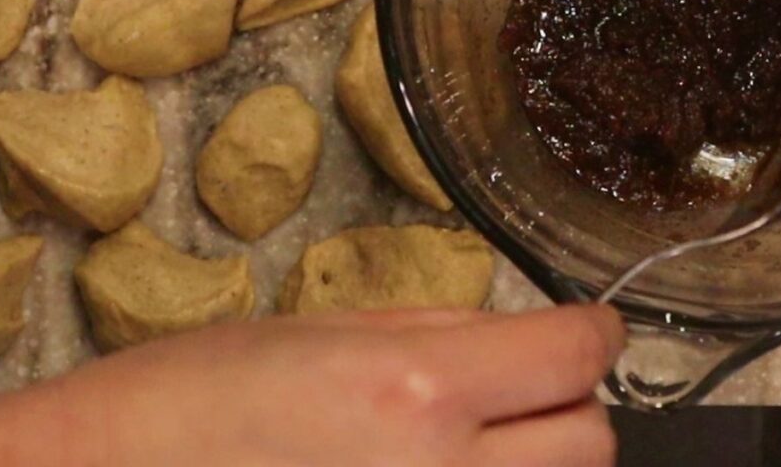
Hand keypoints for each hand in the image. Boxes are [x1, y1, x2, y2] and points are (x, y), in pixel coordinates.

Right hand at [0, 305, 623, 466]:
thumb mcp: (322, 333)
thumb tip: (528, 338)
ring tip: (467, 450)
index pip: (578, 353)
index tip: (582, 330)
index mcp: (420, 389)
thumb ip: (446, 332)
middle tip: (516, 396)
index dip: (591, 331)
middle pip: (590, 441)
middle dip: (565, 407)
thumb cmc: (190, 403)